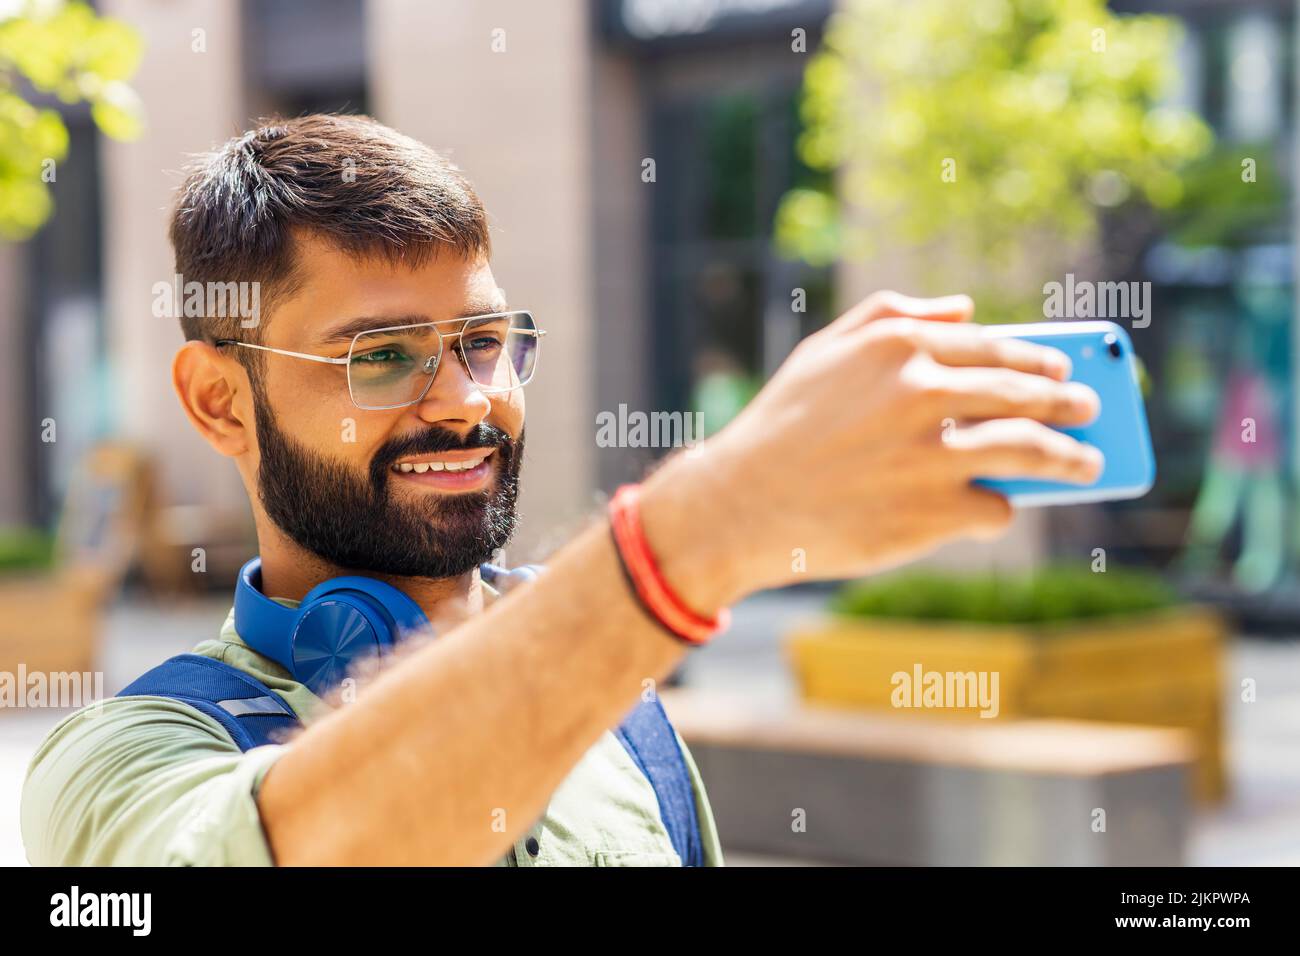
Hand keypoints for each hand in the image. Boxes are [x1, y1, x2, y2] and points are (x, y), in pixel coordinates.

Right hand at [640, 292, 1101, 608]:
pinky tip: (999, 507)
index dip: (1038, 358)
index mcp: (899, 346)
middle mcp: (922, 392)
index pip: (993, 347)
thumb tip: (966, 308)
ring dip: (1071, 457)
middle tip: (1090, 410)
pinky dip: (1002, 508)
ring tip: (1089, 462)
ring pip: (1031, 450)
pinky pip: (996, 507)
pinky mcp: (934, 513)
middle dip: (1069, 401)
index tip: (1063, 369)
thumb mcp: (825, 351)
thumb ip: (893, 315)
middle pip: (1024, 393)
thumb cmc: (783, 425)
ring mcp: (932, 454)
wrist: (741, 506)